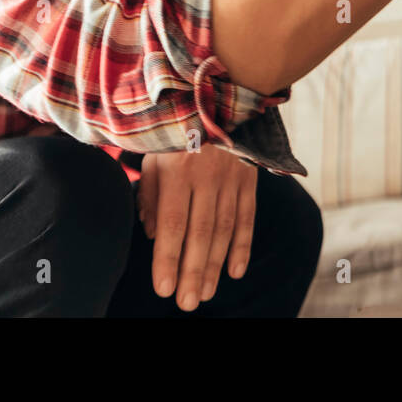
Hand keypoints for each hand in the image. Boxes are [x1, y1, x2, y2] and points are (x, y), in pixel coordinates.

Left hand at [139, 144, 257, 310]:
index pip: (173, 222)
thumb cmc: (176, 132)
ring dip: (215, 265)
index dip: (168, 257)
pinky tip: (235, 272)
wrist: (219, 98)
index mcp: (178, 168)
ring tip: (204, 294)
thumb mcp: (155, 156)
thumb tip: (155, 236)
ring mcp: (233, 176)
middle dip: (193, 271)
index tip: (163, 288)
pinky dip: (243, 246)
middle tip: (186, 303)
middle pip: (201, 232)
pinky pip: (248, 217)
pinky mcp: (251, 177)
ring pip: (225, 229)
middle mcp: (208, 174)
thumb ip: (151, 195)